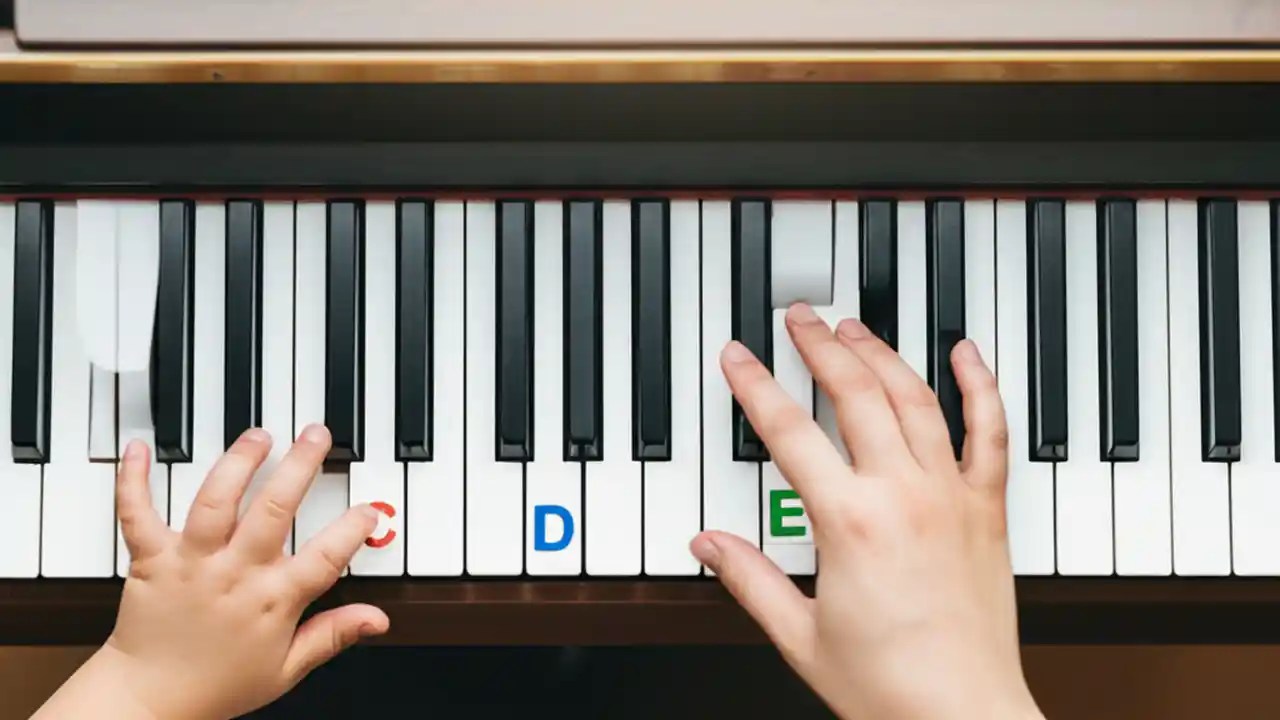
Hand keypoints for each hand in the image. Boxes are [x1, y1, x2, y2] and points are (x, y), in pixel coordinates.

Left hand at [35, 424, 388, 719]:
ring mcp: (192, 562)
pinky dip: (135, 480)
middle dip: (299, 466)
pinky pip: (138, 514)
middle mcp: (234, 574)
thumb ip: (333, 635)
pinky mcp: (151, 559)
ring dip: (238, 462)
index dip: (353, 530)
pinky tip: (141, 450)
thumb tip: (378, 618)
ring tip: (258, 436)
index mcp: (272, 601)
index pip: (325, 558)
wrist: (150, 700)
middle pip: (273, 510)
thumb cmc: (216, 685)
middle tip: (316, 435)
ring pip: (216, 501)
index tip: (369, 510)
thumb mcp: (287, 668)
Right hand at [691, 304, 1041, 719]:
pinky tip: (965, 352)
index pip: (788, 430)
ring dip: (881, 353)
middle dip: (819, 346)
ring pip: (915, 398)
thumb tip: (707, 543)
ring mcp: (950, 496)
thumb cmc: (889, 687)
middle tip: (798, 318)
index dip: (756, 385)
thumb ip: (748, 578)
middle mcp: (902, 495)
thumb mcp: (798, 636)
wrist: (964, 719)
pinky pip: (991, 432)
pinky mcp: (987, 510)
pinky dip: (981, 385)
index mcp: (848, 522)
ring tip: (853, 326)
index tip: (739, 356)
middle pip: (855, 393)